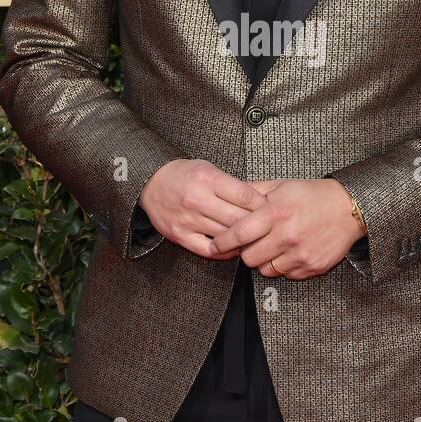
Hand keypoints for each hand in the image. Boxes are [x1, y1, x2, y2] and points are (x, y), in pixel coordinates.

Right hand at [139, 160, 268, 258]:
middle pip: (238, 219)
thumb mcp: (209, 169)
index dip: (262, 205)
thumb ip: (232, 185)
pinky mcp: (180, 236)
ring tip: (253, 238)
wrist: (151, 182)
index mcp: (207, 179)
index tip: (269, 208)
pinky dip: (225, 252)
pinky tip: (233, 247)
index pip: (245, 196)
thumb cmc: (184, 174)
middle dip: (257, 224)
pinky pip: (208, 250)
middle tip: (267, 227)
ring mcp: (188, 220)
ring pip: (226, 237)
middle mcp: (197, 199)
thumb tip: (261, 202)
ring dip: (243, 240)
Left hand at [209, 178, 365, 278]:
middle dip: (247, 252)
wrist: (348, 208)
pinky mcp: (312, 267)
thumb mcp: (280, 186)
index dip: (222, 242)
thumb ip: (252, 192)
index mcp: (275, 213)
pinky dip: (284, 266)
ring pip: (266, 270)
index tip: (214, 245)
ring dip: (266, 261)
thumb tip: (227, 194)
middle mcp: (287, 235)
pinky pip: (286, 275)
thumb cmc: (312, 195)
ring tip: (275, 246)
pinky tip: (291, 251)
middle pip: (249, 258)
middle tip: (254, 243)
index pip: (239, 234)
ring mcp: (300, 254)